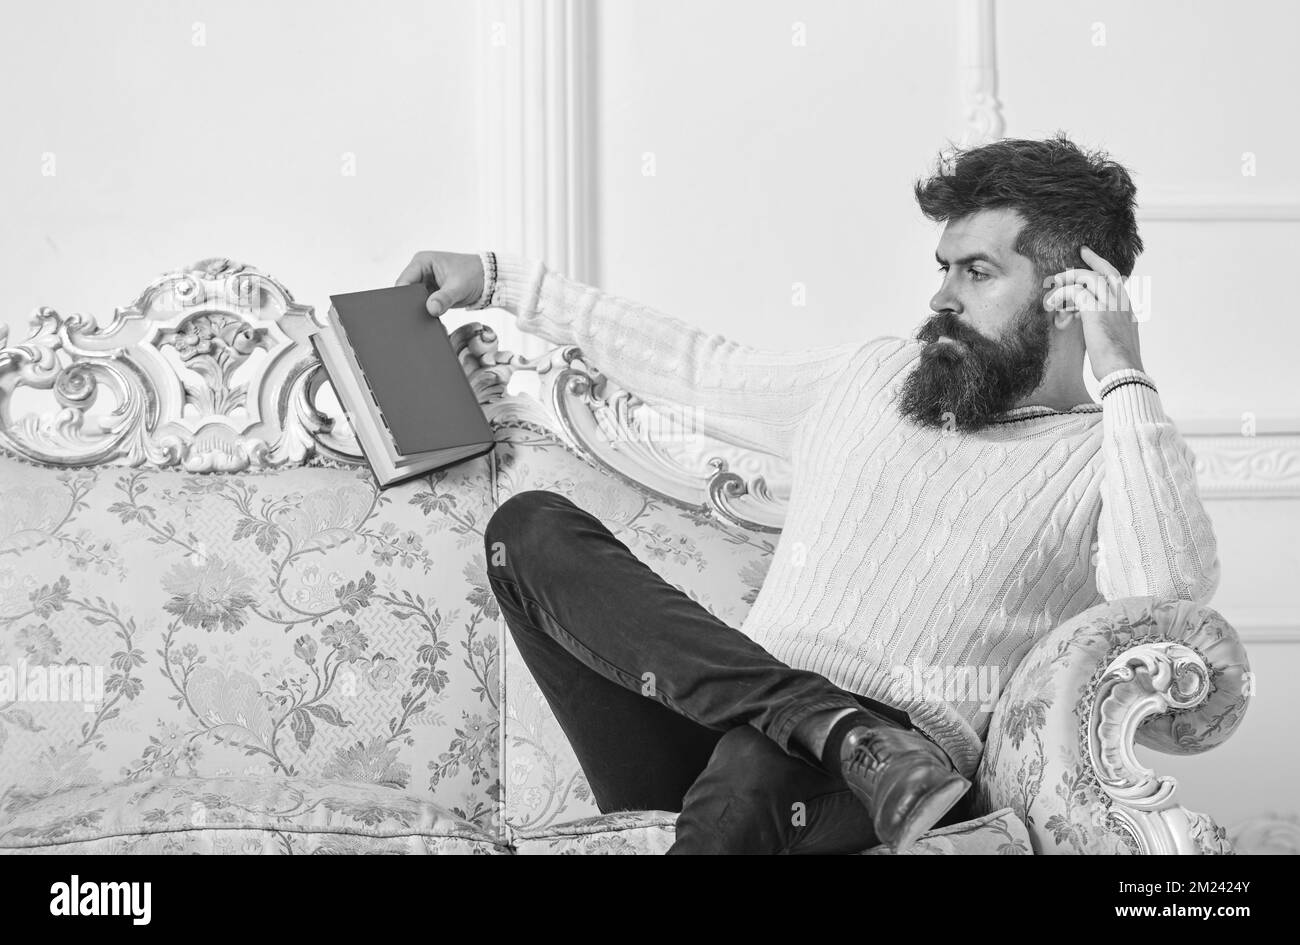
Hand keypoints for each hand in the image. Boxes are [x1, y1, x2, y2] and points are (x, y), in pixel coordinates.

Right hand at [395, 251, 484, 317]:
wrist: (487, 280)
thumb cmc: (474, 274)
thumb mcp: (458, 287)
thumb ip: (444, 298)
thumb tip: (430, 308)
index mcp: (422, 262)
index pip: (404, 280)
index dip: (403, 296)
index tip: (406, 310)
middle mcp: (420, 271)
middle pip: (407, 292)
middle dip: (411, 304)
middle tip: (419, 315)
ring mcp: (425, 283)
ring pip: (414, 300)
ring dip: (420, 308)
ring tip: (428, 315)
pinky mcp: (431, 293)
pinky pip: (423, 305)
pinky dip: (427, 311)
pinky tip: (432, 316)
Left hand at [1043, 246, 1143, 379]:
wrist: (1124, 373)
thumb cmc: (1119, 364)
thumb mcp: (1120, 341)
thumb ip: (1116, 329)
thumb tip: (1111, 329)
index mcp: (1128, 310)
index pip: (1117, 281)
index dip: (1105, 269)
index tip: (1095, 262)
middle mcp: (1121, 303)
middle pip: (1107, 271)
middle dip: (1093, 260)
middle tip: (1081, 251)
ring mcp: (1110, 305)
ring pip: (1089, 277)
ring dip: (1070, 278)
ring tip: (1055, 282)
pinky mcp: (1095, 311)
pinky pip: (1075, 292)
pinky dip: (1061, 295)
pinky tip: (1051, 303)